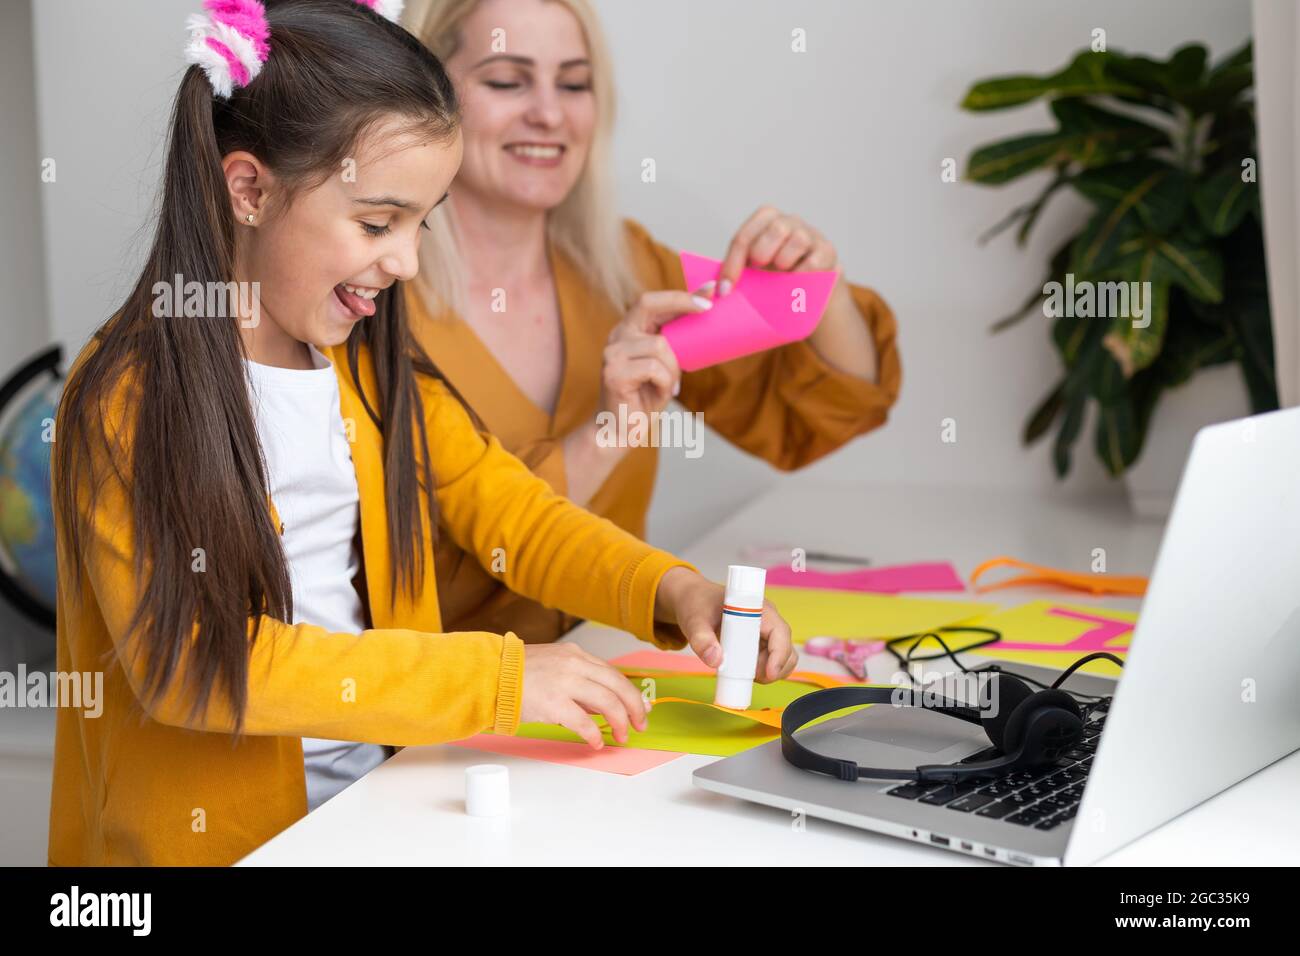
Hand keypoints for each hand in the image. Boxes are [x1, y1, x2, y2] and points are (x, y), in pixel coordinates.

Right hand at [519, 643, 647, 748]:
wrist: (490, 676)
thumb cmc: (518, 675)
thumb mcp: (554, 666)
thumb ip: (578, 681)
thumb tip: (601, 705)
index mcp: (575, 655)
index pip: (612, 673)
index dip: (630, 693)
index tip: (640, 707)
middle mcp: (574, 665)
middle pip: (618, 685)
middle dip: (634, 707)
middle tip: (640, 724)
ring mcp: (564, 682)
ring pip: (607, 702)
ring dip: (619, 722)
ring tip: (621, 736)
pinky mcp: (553, 702)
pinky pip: (584, 721)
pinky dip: (594, 733)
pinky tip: (596, 742)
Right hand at [600, 288, 709, 418]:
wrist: (619, 430)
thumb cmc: (646, 396)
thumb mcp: (665, 364)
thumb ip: (674, 342)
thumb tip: (705, 312)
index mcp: (628, 330)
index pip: (650, 301)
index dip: (679, 294)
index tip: (708, 291)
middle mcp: (616, 336)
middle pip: (649, 306)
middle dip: (682, 304)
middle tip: (708, 310)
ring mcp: (612, 354)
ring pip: (660, 346)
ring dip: (674, 369)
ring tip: (670, 386)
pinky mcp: (614, 373)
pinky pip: (654, 368)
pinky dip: (666, 383)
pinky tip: (660, 394)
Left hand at [654, 567, 797, 682]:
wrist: (694, 600)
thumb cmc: (697, 605)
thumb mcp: (694, 621)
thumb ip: (701, 640)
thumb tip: (716, 661)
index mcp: (757, 608)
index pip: (780, 633)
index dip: (779, 655)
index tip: (767, 674)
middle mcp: (767, 619)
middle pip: (786, 649)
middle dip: (773, 668)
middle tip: (747, 677)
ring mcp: (766, 632)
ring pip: (782, 658)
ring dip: (768, 672)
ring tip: (741, 673)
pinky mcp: (761, 642)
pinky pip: (772, 661)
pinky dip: (763, 672)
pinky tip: (743, 672)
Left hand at [717, 205, 840, 295]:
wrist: (808, 288)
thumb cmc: (774, 276)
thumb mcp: (752, 273)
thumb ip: (732, 277)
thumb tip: (710, 291)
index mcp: (764, 221)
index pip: (744, 237)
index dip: (732, 265)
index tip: (725, 289)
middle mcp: (788, 221)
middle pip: (774, 228)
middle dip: (762, 254)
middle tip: (760, 271)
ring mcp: (810, 234)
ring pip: (797, 240)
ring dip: (784, 262)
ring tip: (781, 276)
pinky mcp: (827, 251)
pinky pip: (814, 261)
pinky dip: (802, 275)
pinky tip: (796, 283)